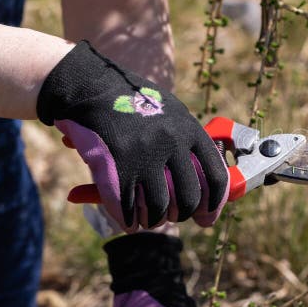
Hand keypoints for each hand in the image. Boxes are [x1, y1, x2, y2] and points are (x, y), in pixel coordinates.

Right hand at [37, 41, 228, 231]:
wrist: (91, 84)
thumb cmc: (135, 102)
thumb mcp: (172, 113)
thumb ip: (190, 144)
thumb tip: (208, 186)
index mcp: (190, 130)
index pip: (215, 177)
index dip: (214, 204)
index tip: (205, 218)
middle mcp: (172, 143)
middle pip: (188, 197)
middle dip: (181, 214)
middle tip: (171, 216)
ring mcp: (144, 154)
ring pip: (158, 207)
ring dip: (153, 220)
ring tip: (148, 219)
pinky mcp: (115, 164)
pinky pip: (127, 206)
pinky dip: (128, 220)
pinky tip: (129, 222)